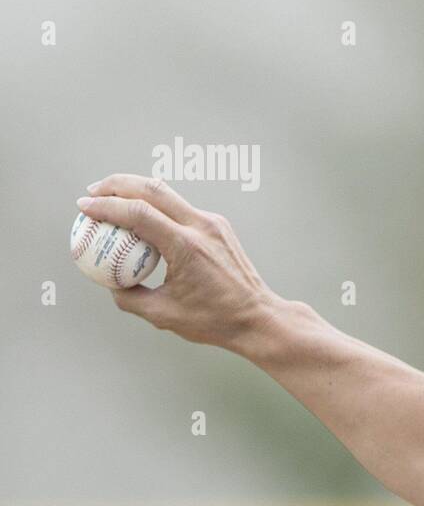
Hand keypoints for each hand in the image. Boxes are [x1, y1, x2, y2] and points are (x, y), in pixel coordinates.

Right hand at [78, 175, 281, 349]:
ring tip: (112, 199)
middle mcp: (202, 227)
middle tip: (92, 192)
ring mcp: (214, 223)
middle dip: (118, 184)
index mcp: (187, 246)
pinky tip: (142, 218)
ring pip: (169, 194)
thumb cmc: (214, 320)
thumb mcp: (162, 314)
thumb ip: (129, 297)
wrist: (258, 317)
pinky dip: (157, 206)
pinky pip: (181, 209)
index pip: (139, 213)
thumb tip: (109, 283)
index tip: (83, 207)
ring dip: (137, 191)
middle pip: (153, 189)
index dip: (107, 206)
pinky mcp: (219, 226)